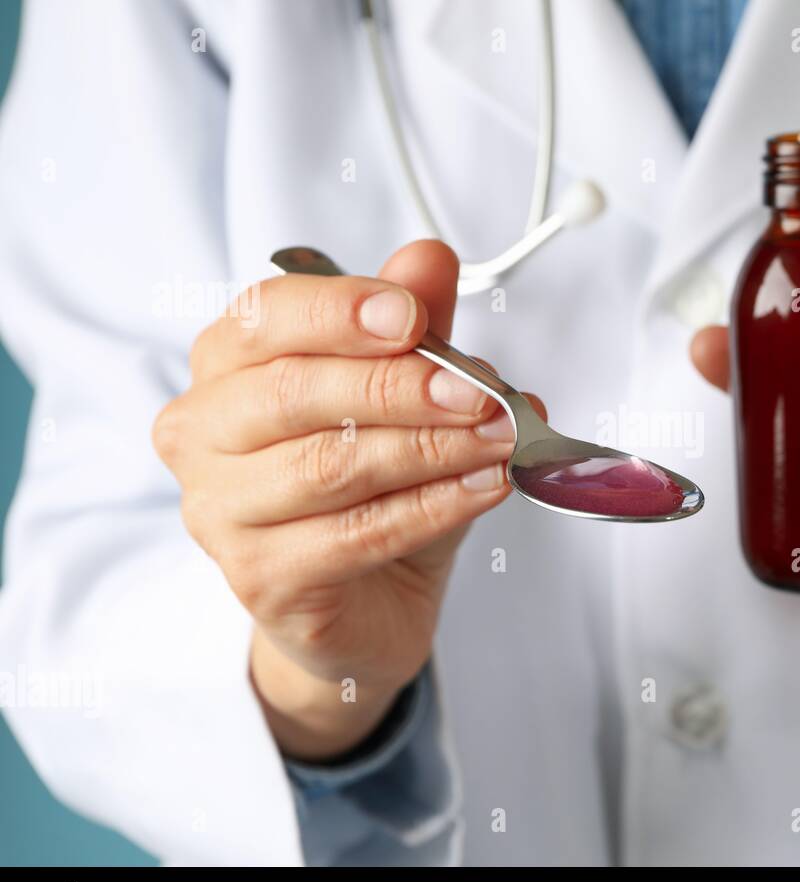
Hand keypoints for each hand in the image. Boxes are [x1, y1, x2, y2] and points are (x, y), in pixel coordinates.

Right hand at [153, 240, 543, 758]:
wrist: (366, 606)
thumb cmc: (375, 491)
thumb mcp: (406, 400)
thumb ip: (413, 330)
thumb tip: (428, 258)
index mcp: (226, 366)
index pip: (266, 316)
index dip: (340, 311)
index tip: (413, 316)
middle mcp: (202, 432)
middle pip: (295, 391)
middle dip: (400, 386)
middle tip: (480, 393)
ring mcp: (219, 510)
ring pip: (329, 465)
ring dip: (429, 449)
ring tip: (498, 441)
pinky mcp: (259, 578)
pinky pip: (353, 535)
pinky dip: (431, 508)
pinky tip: (483, 488)